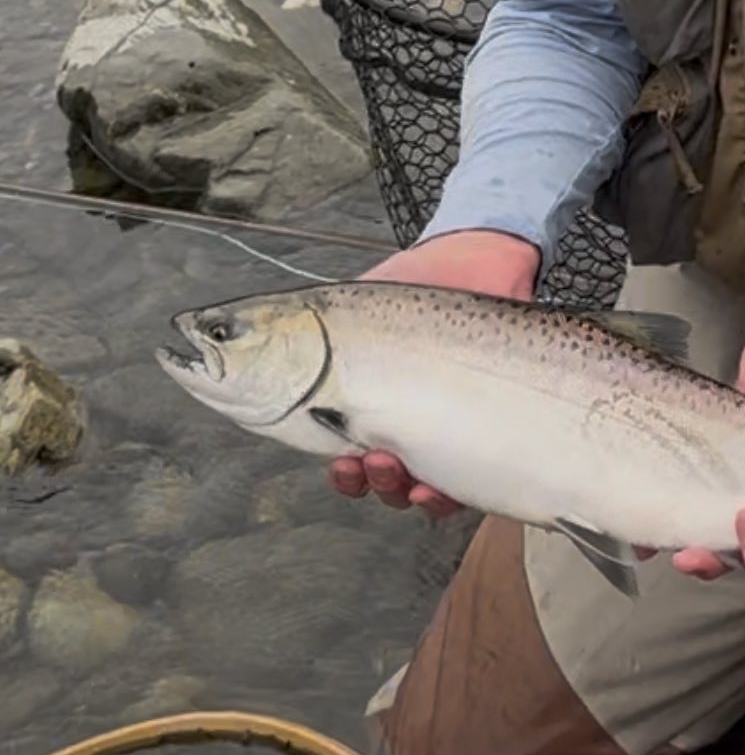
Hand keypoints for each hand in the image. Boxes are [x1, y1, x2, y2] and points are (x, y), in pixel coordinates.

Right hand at [328, 230, 538, 517]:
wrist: (480, 260)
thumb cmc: (415, 279)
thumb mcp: (355, 303)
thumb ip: (311, 336)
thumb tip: (246, 341)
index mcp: (375, 401)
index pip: (354, 455)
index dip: (344, 473)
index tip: (337, 463)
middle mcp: (411, 421)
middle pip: (383, 476)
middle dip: (365, 480)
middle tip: (357, 462)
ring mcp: (450, 426)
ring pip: (417, 485)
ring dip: (394, 487)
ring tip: (390, 462)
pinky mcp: (488, 427)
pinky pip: (466, 481)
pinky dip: (445, 495)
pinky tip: (434, 484)